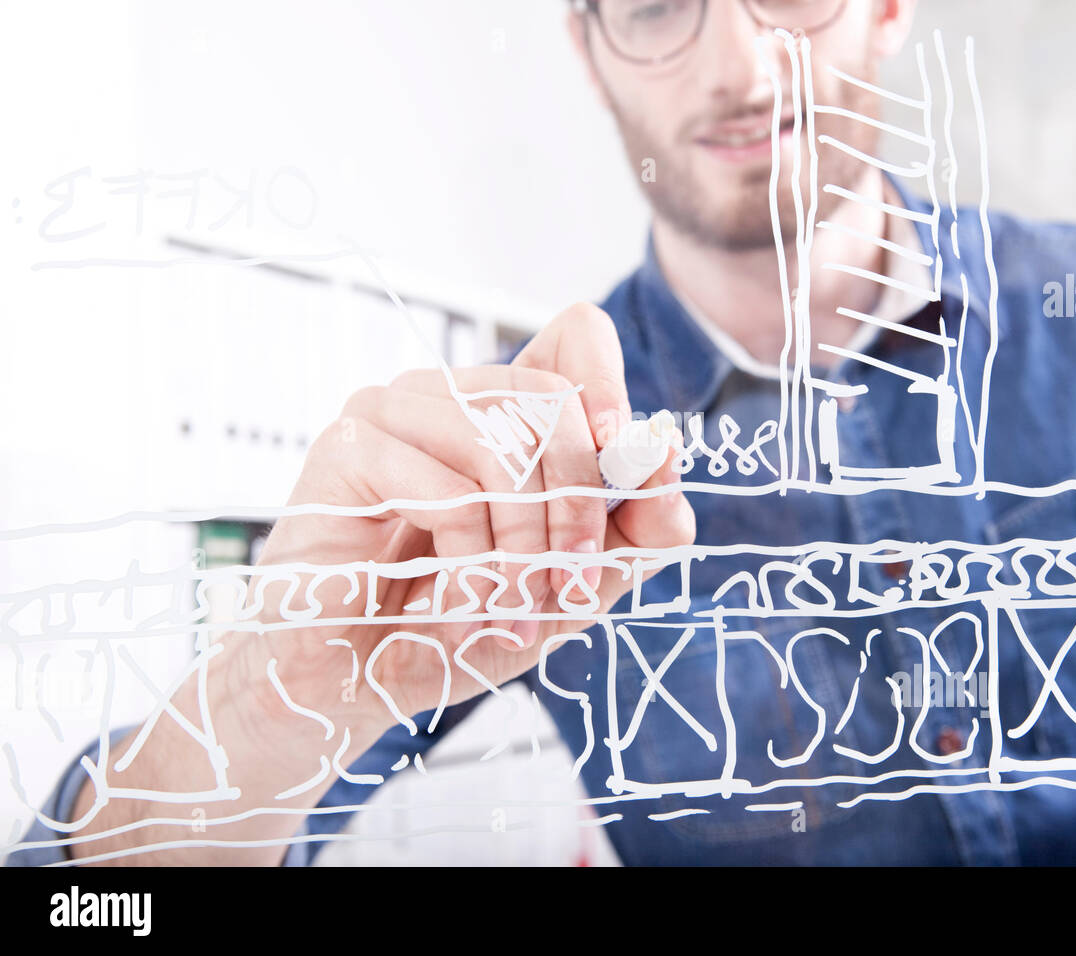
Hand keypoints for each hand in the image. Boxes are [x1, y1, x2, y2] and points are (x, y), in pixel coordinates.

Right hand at [228, 303, 694, 734]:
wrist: (360, 677)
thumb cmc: (464, 619)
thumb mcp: (576, 582)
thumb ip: (635, 528)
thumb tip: (667, 454)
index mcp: (509, 408)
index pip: (577, 335)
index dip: (609, 385)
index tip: (623, 457)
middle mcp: (453, 391)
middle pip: (552, 399)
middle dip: (576, 507)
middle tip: (567, 582)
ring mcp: (396, 408)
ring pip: (500, 446)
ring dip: (520, 548)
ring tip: (508, 607)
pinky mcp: (350, 446)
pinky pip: (446, 490)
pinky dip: (468, 565)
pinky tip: (459, 608)